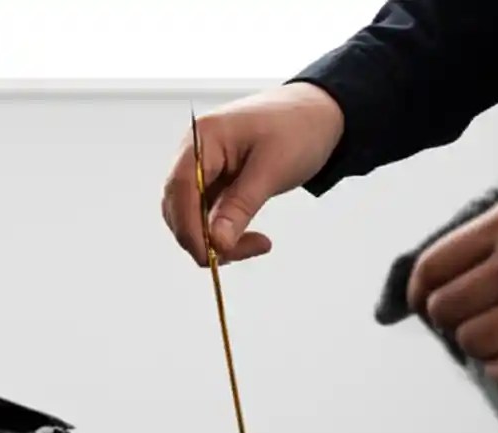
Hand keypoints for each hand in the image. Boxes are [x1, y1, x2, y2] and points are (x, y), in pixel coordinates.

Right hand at [161, 82, 344, 265]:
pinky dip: (222, 230)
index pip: (180, 188)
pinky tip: (248, 236)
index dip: (189, 227)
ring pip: (190, 215)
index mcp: (203, 137)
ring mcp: (202, 167)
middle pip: (179, 206)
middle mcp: (194, 151)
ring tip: (254, 245)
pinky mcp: (214, 180)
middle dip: (202, 237)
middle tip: (240, 254)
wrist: (318, 112)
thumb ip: (240, 207)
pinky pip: (206, 213)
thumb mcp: (272, 169)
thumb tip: (216, 243)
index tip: (208, 256)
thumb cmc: (298, 128)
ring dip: (214, 238)